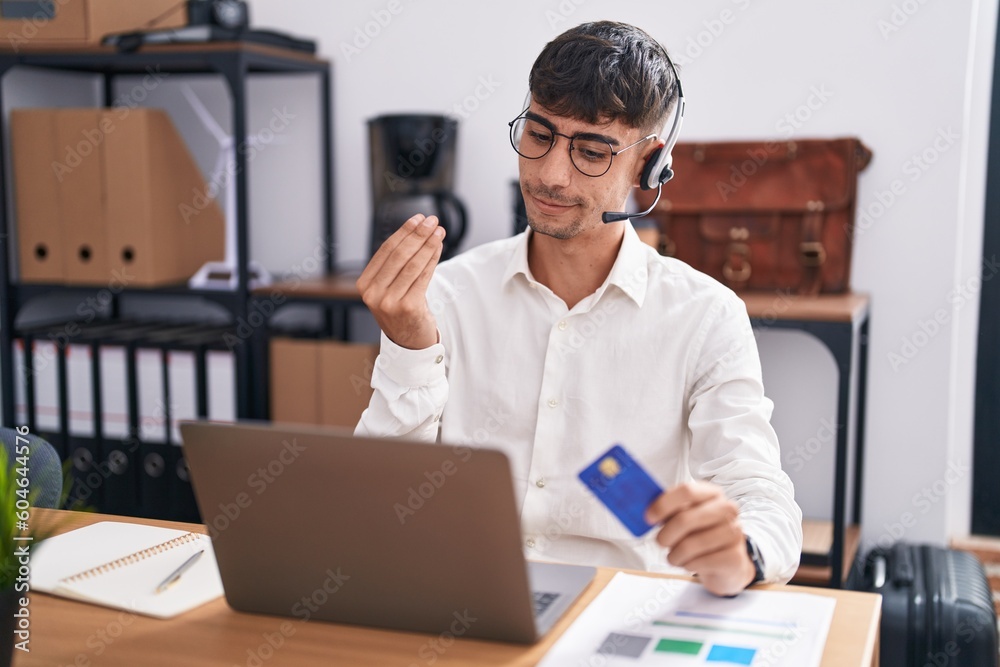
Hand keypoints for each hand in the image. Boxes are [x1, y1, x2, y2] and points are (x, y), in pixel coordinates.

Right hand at [357, 214, 445, 349]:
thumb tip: (416, 230)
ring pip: (412, 264)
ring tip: (439, 231)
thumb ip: (395, 265)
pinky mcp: (408, 307)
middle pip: (398, 255)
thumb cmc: (401, 309)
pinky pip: (422, 277)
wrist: (409, 342)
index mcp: (365, 285)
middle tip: (432, 221)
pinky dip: (432, 259)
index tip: (418, 219)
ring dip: (427, 245)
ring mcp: (389, 302)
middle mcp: (373, 294)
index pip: (385, 251)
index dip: (403, 232)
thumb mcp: (389, 288)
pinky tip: (438, 248)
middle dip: (417, 234)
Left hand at [644, 481, 755, 596]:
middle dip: (665, 535)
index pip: (686, 491)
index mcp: (712, 494)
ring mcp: (734, 533)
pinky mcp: (734, 557)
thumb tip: (645, 511)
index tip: (648, 518)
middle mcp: (727, 509)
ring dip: (674, 555)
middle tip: (660, 542)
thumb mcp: (686, 517)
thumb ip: (669, 510)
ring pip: (690, 545)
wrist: (729, 563)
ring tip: (675, 556)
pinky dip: (688, 565)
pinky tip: (691, 563)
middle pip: (685, 519)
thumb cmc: (702, 535)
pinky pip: (699, 562)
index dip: (663, 504)